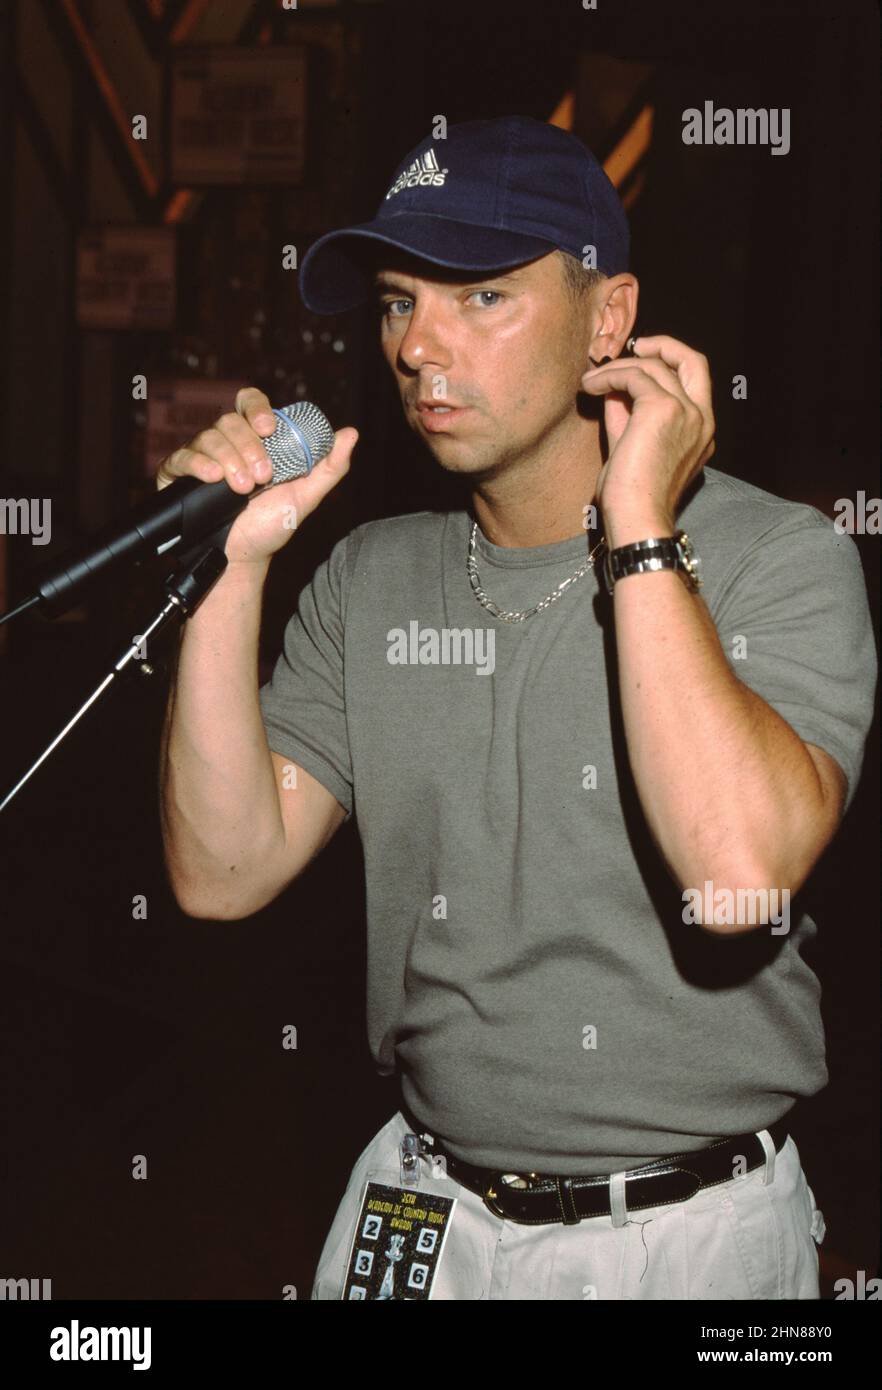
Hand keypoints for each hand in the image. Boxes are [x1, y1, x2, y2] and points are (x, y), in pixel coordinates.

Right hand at [155, 386, 356, 565]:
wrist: (243, 558)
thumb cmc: (271, 525)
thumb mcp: (306, 496)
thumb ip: (330, 467)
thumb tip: (350, 433)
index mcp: (254, 439)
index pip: (250, 403)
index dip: (257, 408)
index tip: (269, 429)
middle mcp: (225, 442)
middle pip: (230, 421)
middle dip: (249, 447)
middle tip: (262, 477)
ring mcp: (200, 456)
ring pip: (209, 437)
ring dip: (230, 460)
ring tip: (243, 489)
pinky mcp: (177, 474)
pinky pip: (183, 457)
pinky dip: (199, 464)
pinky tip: (212, 479)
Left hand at [580, 335, 714, 543]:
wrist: (637, 520)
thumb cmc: (632, 498)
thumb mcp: (631, 448)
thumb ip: (628, 415)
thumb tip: (614, 387)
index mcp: (701, 431)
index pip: (694, 381)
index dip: (666, 365)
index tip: (637, 365)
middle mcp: (703, 418)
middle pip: (693, 360)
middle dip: (664, 345)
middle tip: (633, 346)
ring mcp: (688, 412)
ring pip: (654, 366)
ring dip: (618, 367)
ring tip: (591, 381)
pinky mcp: (664, 408)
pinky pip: (633, 375)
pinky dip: (608, 376)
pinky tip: (590, 387)